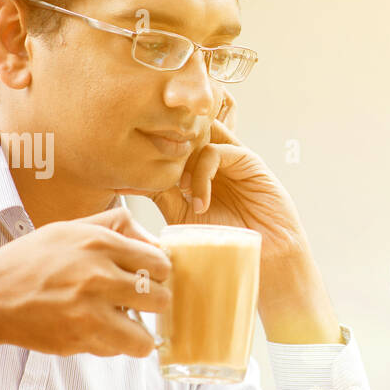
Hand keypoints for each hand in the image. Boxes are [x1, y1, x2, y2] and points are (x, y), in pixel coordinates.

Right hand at [0, 206, 172, 372]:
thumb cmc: (30, 262)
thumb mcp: (69, 229)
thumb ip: (114, 226)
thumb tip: (153, 240)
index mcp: (100, 243)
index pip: (161, 263)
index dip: (157, 275)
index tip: (145, 279)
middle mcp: (99, 275)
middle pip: (161, 299)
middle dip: (150, 305)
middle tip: (134, 304)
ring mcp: (89, 311)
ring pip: (145, 337)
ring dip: (136, 335)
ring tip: (121, 326)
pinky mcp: (79, 339)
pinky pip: (116, 350)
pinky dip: (109, 346)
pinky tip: (92, 332)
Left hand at [145, 116, 308, 269]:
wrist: (263, 258)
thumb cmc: (225, 242)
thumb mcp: (180, 216)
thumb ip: (159, 193)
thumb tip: (127, 177)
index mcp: (196, 168)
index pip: (172, 141)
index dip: (152, 148)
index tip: (130, 168)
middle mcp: (213, 160)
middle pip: (185, 131)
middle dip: (167, 147)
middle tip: (155, 168)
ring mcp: (231, 158)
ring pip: (198, 136)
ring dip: (185, 160)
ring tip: (183, 193)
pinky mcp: (249, 161)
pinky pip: (216, 150)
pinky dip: (202, 173)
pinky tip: (199, 200)